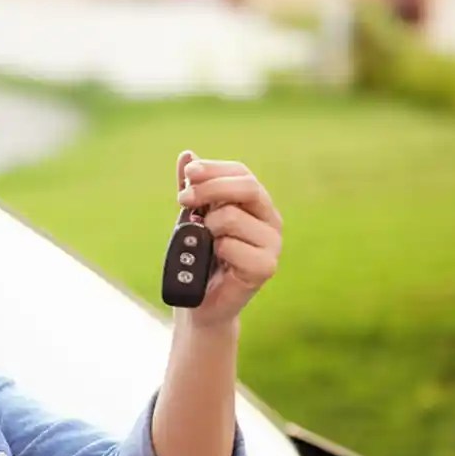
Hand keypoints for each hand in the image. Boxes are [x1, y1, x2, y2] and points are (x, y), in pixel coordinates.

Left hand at [174, 150, 282, 327]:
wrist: (201, 300)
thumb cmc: (199, 257)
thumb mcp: (192, 217)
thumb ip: (193, 188)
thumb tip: (188, 154)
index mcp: (256, 203)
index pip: (241, 172)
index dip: (213, 168)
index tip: (188, 174)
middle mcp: (270, 219)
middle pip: (246, 187)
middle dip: (208, 189)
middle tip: (182, 201)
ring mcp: (272, 243)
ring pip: (231, 217)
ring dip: (207, 227)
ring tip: (204, 242)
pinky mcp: (266, 267)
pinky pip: (230, 246)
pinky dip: (214, 251)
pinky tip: (216, 261)